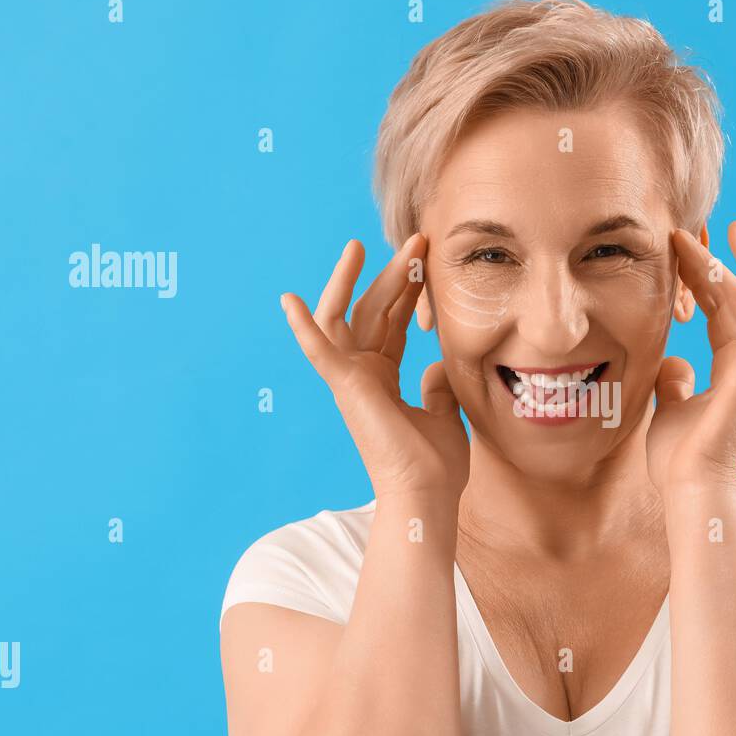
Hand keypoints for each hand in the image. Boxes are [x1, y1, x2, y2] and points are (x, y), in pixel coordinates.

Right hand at [281, 234, 469, 503]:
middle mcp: (362, 376)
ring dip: (352, 281)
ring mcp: (350, 380)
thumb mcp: (445, 415)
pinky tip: (290, 300)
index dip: (408, 293)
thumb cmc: (436, 467)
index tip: (426, 262)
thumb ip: (437, 388)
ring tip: (361, 246)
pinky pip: (318, 351)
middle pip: (374, 312)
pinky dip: (304, 327)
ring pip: (346, 318)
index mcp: (383, 381)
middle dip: (394, 275)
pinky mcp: (345, 386)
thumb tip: (435, 367)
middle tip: (417, 241)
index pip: (392, 325)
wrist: (428, 495)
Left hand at [646, 220, 735, 496]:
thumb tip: (674, 358)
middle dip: (723, 261)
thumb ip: (674, 381)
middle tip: (709, 226)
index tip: (682, 248)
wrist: (689, 490)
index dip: (703, 278)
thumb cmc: (682, 459)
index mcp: (729, 369)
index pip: (720, 311)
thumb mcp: (668, 408)